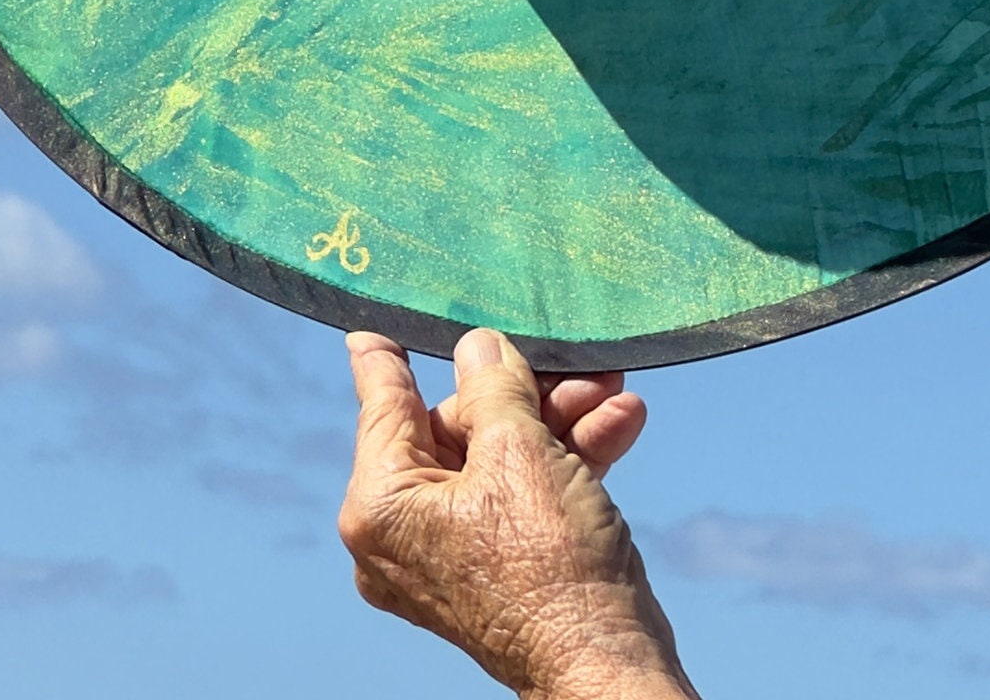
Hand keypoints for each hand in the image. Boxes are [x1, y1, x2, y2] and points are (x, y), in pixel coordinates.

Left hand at [339, 328, 695, 699]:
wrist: (603, 658)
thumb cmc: (549, 561)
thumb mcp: (519, 448)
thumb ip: (493, 383)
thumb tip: (478, 346)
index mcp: (383, 505)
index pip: (384, 407)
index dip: (386, 361)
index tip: (368, 331)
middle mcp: (405, 533)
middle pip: (460, 428)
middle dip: (527, 391)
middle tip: (575, 365)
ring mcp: (454, 553)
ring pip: (502, 457)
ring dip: (561, 420)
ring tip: (613, 389)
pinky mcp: (500, 566)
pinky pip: (524, 492)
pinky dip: (568, 459)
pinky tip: (621, 425)